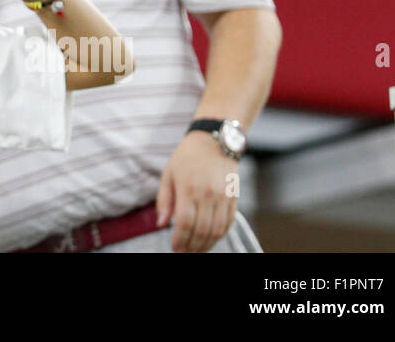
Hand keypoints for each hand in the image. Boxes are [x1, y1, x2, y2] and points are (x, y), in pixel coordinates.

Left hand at [155, 132, 239, 251]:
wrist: (215, 141)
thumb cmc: (187, 157)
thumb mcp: (168, 174)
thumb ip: (164, 200)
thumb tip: (161, 224)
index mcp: (188, 187)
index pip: (184, 222)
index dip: (180, 239)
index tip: (175, 248)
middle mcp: (207, 194)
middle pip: (201, 230)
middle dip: (192, 246)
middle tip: (185, 252)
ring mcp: (223, 196)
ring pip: (216, 230)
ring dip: (206, 245)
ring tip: (196, 250)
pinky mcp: (234, 198)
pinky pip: (228, 223)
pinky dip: (219, 236)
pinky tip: (210, 240)